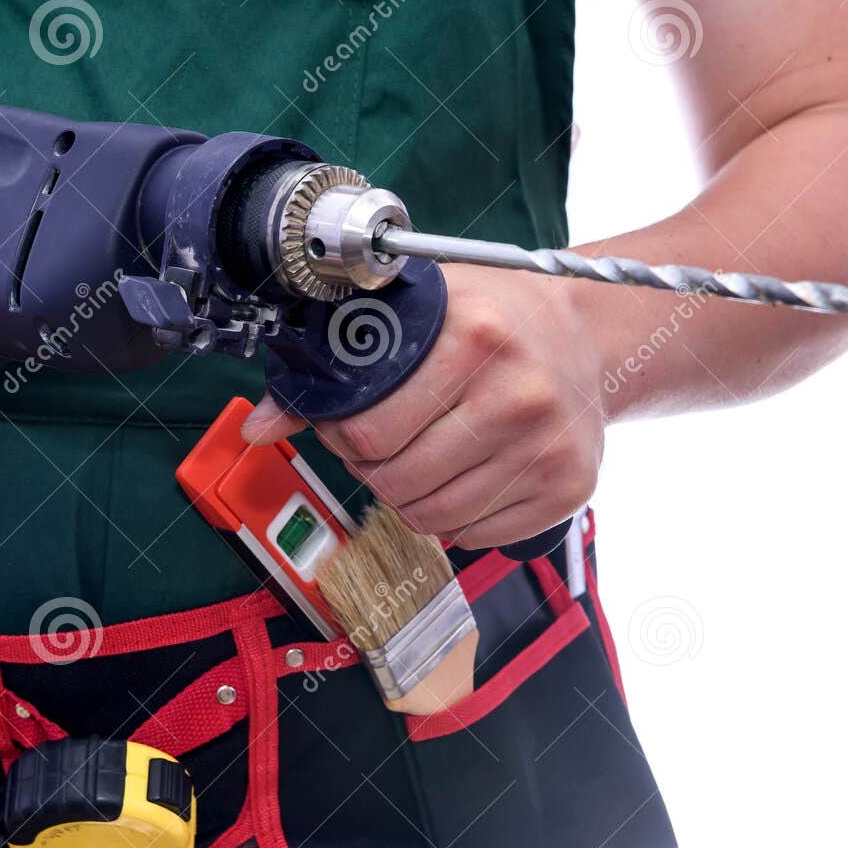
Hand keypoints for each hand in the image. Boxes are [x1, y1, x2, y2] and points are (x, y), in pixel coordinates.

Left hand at [243, 265, 605, 549]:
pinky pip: (474, 533)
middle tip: (377, 445)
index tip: (344, 424)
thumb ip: (335, 369)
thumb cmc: (497, 318)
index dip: (341, 436)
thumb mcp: (419, 313)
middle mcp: (519, 394)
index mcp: (476, 338)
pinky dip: (451, 516)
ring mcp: (547, 447)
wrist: (590, 333)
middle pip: (396, 479)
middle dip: (369, 469)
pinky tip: (460, 474)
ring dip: (405, 498)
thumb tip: (257, 427)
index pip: (370, 430)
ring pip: (431, 515)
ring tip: (415, 459)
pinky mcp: (567, 488)